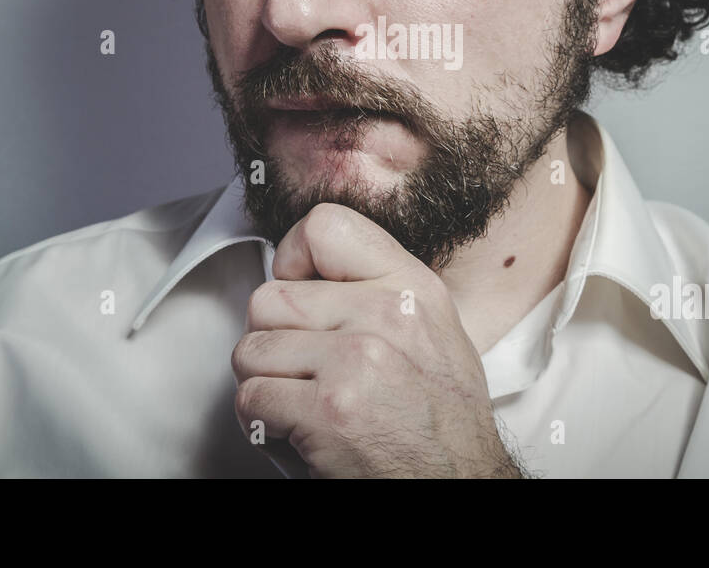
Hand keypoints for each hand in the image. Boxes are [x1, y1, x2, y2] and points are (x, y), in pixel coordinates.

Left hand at [231, 202, 525, 477]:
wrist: (458, 482)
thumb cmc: (442, 420)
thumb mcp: (434, 330)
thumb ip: (379, 290)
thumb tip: (308, 272)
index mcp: (411, 287)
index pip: (324, 226)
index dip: (292, 258)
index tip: (299, 290)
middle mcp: (385, 315)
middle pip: (269, 297)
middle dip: (273, 339)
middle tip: (304, 369)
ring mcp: (355, 361)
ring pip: (250, 348)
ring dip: (266, 383)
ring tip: (304, 402)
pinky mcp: (328, 410)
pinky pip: (251, 397)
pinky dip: (262, 423)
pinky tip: (300, 431)